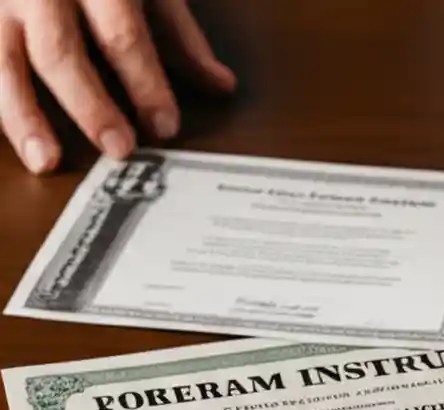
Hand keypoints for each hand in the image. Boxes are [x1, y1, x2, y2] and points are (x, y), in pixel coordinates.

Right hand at [0, 0, 234, 173]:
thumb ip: (180, 37)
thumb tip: (222, 87)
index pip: (122, 35)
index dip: (144, 83)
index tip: (165, 126)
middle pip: (60, 52)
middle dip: (89, 106)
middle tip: (119, 149)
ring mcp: (1, 1)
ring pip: (2, 60)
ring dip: (23, 117)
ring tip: (46, 161)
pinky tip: (12, 139)